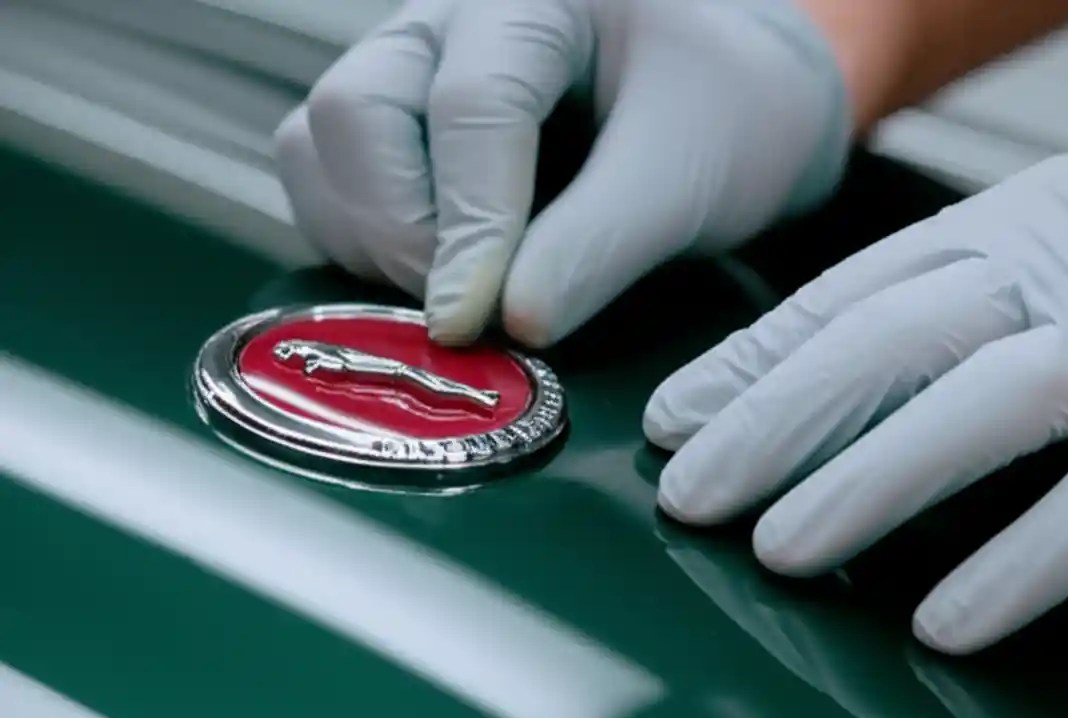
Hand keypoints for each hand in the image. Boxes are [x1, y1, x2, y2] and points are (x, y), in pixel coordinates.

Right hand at [273, 0, 851, 345]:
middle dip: (402, 228)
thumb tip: (509, 322)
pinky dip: (360, 244)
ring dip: (369, 240)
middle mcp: (452, 21)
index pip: (473, 105)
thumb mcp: (689, 177)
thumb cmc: (727, 118)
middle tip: (468, 311)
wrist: (735, 113)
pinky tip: (436, 279)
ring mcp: (412, 69)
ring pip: (318, 145)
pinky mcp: (396, 128)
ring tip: (458, 296)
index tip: (474, 321)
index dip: (471, 224)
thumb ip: (600, 244)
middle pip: (356, 110)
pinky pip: (327, 181)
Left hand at [644, 154, 1067, 653]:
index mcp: (1015, 225)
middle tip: (693, 491)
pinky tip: (944, 618)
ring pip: (986, 406)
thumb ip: (928, 311)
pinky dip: (1020, 562)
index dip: (756, 361)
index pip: (855, 293)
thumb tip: (781, 387)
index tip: (679, 421)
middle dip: (777, 421)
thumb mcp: (1051, 259)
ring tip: (778, 549)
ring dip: (870, 482)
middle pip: (894, 342)